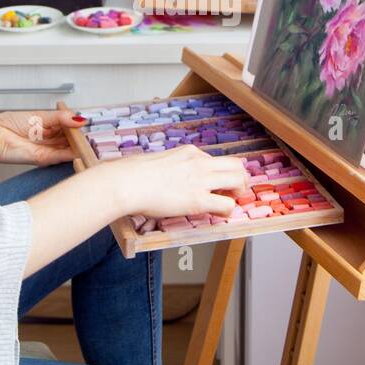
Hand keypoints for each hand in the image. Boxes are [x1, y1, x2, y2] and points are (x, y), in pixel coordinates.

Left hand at [0, 109, 86, 165]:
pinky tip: (80, 151)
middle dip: (83, 139)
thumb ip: (62, 118)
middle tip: (96, 137)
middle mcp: (52, 138)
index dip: (81, 126)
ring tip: (92, 144)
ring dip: (80, 148)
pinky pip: (61, 158)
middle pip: (72, 139)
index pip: (71, 126)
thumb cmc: (12, 122)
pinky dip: (71, 156)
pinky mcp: (43, 159)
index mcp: (52, 125)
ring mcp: (49, 149)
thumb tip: (81, 119)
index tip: (92, 125)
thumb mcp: (42, 116)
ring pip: (69, 149)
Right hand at [90, 144, 249, 219]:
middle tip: (231, 191)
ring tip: (228, 201)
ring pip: (238, 180)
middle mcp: (199, 162)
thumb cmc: (133, 175)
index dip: (218, 173)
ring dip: (238, 192)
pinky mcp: (199, 199)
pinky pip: (227, 205)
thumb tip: (164, 176)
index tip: (214, 183)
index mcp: (189, 151)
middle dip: (238, 178)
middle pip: (236, 164)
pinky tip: (218, 213)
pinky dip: (228, 210)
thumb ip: (169, 166)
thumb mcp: (157, 161)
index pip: (215, 159)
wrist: (126, 183)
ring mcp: (201, 180)